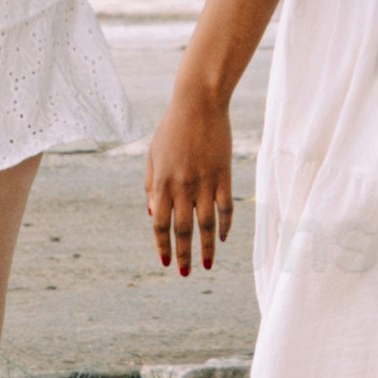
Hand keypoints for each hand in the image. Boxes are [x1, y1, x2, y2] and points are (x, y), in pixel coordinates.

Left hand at [147, 64, 236, 275]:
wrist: (199, 103)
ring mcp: (205, 182)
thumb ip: (151, 186)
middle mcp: (183, 186)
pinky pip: (226, 207)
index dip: (162, 245)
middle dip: (183, 255)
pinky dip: (225, 225)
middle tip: (186, 274)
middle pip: (182, 229)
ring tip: (208, 265)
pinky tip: (223, 238)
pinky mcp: (224, 175)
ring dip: (207, 248)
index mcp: (162, 182)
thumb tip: (153, 215)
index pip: (160, 223)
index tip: (164, 263)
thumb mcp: (153, 155)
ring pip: (206, 224)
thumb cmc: (172, 129)